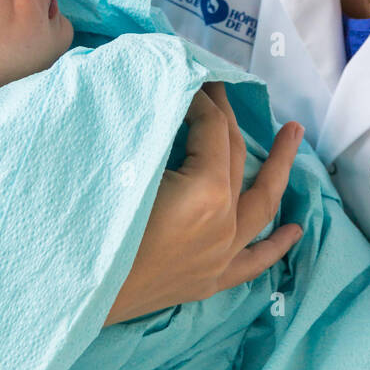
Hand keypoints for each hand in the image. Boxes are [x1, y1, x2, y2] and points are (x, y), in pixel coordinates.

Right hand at [104, 81, 303, 325]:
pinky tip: (296, 230)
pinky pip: (254, 261)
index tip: (187, 79)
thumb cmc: (93, 225)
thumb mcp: (127, 168)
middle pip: (235, 156)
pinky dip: (276, 244)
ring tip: (295, 133)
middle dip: (228, 117)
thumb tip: (173, 97)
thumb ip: (156, 132)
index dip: (201, 99)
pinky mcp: (209, 280)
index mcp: (207, 193)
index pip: (212, 129)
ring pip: (262, 206)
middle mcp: (224, 224)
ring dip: (280, 167)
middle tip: (222, 87)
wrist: (73, 291)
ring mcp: (221, 256)